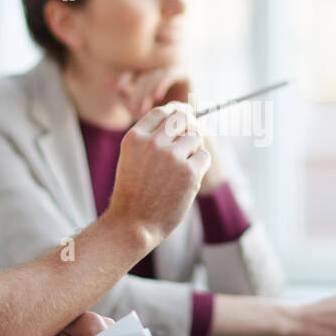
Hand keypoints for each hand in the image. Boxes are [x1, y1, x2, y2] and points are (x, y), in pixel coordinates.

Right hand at [110, 68, 224, 192]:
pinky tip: (187, 180)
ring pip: (195, 137)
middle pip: (181, 119)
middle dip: (189, 127)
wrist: (133, 224)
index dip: (176, 111)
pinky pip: (204, 156)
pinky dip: (200, 165)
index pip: (162, 112)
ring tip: (181, 170)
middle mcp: (152, 142)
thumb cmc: (134, 193)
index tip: (185, 114)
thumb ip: (150, 138)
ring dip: (194, 150)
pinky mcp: (189, 172)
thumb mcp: (132, 158)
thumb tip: (181, 117)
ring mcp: (171, 156)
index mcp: (135, 138)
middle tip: (190, 141)